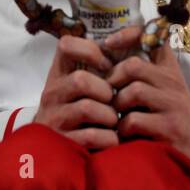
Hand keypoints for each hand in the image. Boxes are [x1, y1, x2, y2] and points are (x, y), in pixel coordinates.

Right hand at [33, 34, 119, 150]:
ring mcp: (54, 118)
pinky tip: (112, 139)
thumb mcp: (81, 87)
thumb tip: (138, 39)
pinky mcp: (62, 142)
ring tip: (114, 121)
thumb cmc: (79, 111)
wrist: (53, 150)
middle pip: (80, 80)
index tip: (105, 65)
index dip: (90, 50)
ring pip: (86, 107)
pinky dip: (108, 138)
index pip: (66, 45)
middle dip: (105, 90)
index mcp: (59, 73)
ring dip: (109, 116)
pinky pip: (90, 136)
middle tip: (114, 101)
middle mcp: (52, 93)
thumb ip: (99, 68)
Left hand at [102, 26, 189, 165]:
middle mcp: (173, 83)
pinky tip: (123, 135)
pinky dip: (121, 129)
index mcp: (169, 71)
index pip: (154, 38)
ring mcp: (173, 105)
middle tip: (106, 95)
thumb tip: (106, 60)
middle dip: (113, 79)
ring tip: (114, 117)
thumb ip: (144, 75)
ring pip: (133, 91)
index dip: (128, 34)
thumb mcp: (163, 91)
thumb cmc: (171, 118)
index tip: (108, 43)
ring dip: (116, 106)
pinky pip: (134, 120)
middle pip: (134, 66)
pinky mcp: (169, 128)